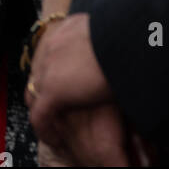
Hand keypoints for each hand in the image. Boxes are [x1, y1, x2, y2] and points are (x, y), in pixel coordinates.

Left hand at [28, 13, 128, 166]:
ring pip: (35, 92)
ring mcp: (50, 66)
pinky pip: (40, 116)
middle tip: (59, 105)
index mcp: (69, 28)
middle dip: (46, 88)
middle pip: (39, 71)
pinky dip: (46, 129)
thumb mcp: (116, 35)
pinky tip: (55, 139)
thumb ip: (108, 43)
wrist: (130, 42)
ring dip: (43, 107)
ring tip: (55, 123)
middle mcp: (54, 44)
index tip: (66, 83)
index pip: (51, 51)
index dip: (55, 70)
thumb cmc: (133, 39)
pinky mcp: (53, 90)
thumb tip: (121, 50)